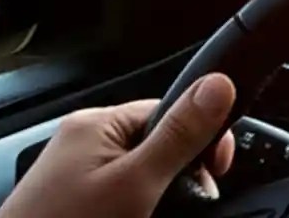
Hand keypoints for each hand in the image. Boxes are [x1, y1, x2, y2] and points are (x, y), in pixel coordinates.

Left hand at [0, 73, 236, 217]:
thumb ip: (178, 136)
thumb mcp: (136, 184)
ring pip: (139, 173)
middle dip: (179, 174)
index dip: (199, 138)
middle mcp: (82, 141)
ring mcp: (73, 175)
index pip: (168, 110)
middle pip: (156, 144)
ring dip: (158, 195)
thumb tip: (218, 84)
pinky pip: (117, 193)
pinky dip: (134, 208)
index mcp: (96, 122)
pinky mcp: (70, 203)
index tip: (217, 170)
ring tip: (156, 216)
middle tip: (185, 206)